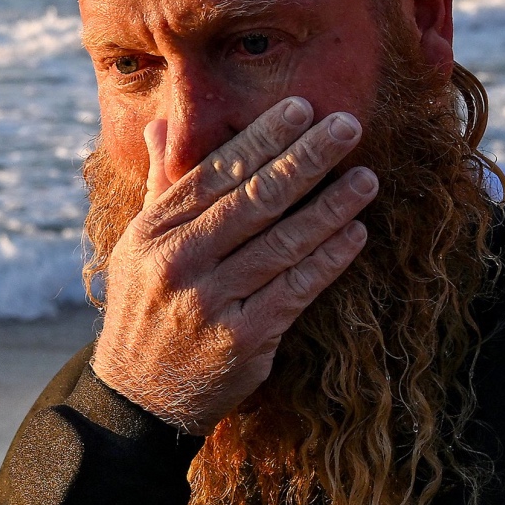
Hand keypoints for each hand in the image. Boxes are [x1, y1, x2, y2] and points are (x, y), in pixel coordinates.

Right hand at [94, 96, 378, 435]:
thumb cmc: (145, 311)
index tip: (302, 107)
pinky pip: (296, 290)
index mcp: (154, 232)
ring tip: (366, 179)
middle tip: (348, 126)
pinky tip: (356, 234)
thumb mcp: (138, 247)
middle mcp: (179, 263)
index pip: (216, 172)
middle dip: (307, 158)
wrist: (140, 398)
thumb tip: (163, 125)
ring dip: (331, 207)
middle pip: (255, 198)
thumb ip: (160, 186)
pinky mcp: (243, 341)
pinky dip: (329, 259)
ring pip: (283, 243)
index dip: (262, 137)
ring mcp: (211, 303)